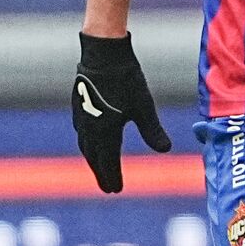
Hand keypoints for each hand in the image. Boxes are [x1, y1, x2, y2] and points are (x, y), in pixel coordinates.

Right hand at [72, 33, 171, 192]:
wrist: (103, 54)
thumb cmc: (126, 80)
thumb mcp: (144, 107)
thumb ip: (152, 131)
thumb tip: (165, 150)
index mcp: (104, 131)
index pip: (108, 161)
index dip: (112, 176)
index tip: (115, 190)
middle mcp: (89, 127)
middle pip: (94, 157)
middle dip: (101, 172)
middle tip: (108, 188)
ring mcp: (82, 116)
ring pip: (86, 145)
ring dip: (93, 159)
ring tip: (100, 169)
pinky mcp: (80, 105)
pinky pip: (82, 133)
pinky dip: (88, 144)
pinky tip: (92, 142)